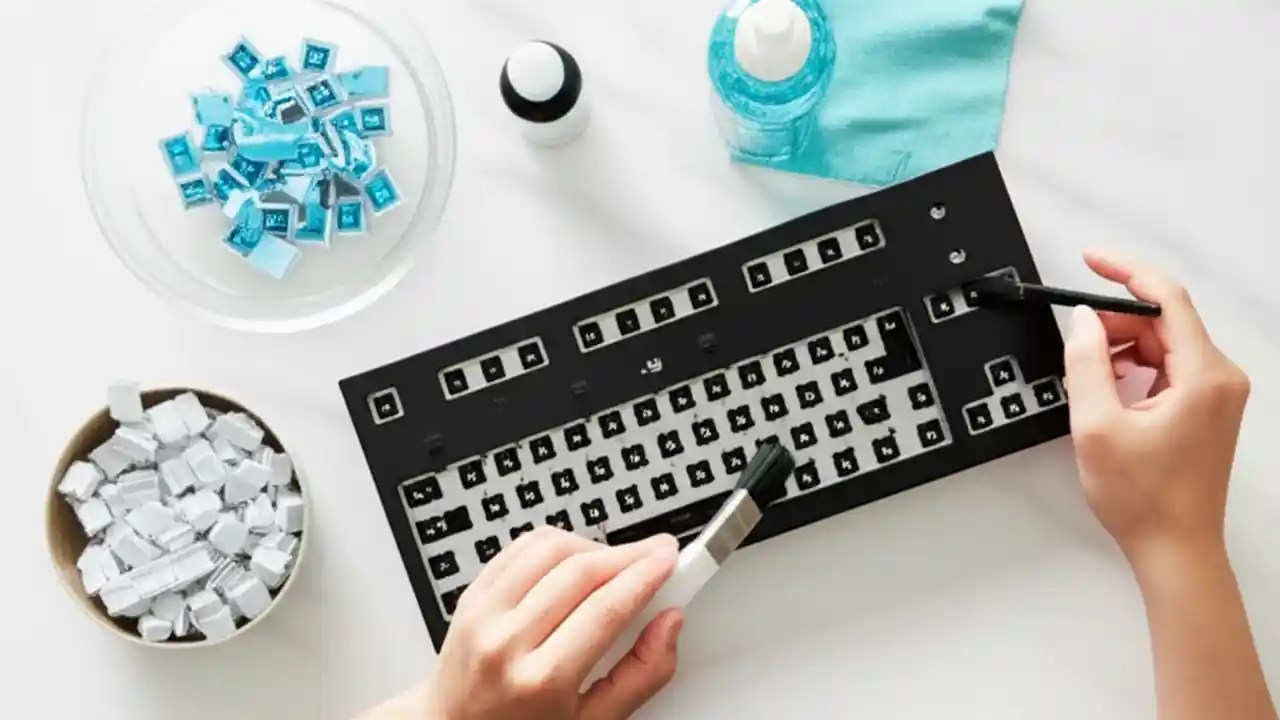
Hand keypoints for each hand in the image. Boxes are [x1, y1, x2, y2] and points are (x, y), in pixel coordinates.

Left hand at [425, 528, 682, 719]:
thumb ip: (640, 675)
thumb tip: (668, 624)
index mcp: (540, 681)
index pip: (606, 608)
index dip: (645, 575)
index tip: (668, 559)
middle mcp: (505, 642)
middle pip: (581, 571)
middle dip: (629, 554)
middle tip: (656, 553)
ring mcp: (483, 614)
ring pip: (550, 548)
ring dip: (593, 545)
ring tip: (616, 562)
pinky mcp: (471, 595)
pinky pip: (520, 547)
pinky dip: (556, 543)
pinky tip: (574, 558)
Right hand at [1062, 249, 1249, 562]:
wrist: (1176, 550)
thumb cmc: (1145, 500)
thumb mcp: (1096, 426)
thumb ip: (1086, 363)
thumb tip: (1081, 320)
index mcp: (1204, 375)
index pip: (1167, 298)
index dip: (1124, 272)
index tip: (1091, 259)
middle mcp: (1220, 378)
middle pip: (1163, 322)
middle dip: (1115, 324)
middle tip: (1074, 342)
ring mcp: (1216, 394)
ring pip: (1163, 345)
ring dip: (1123, 350)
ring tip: (1090, 381)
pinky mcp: (1205, 408)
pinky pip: (1167, 368)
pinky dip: (1134, 370)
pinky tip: (1109, 395)